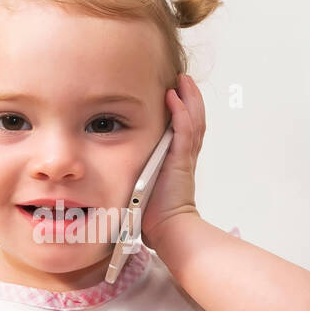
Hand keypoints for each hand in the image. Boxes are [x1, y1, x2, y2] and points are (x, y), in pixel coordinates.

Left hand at [141, 74, 203, 248]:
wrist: (169, 230)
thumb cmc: (154, 217)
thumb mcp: (143, 189)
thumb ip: (137, 178)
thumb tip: (115, 178)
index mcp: (178, 163)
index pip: (184, 131)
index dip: (183, 112)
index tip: (175, 94)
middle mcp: (184, 157)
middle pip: (194, 120)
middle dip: (190, 98)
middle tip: (183, 79)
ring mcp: (184, 157)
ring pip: (193, 121)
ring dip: (188, 99)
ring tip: (183, 80)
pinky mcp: (181, 160)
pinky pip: (184, 131)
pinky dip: (180, 112)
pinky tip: (174, 96)